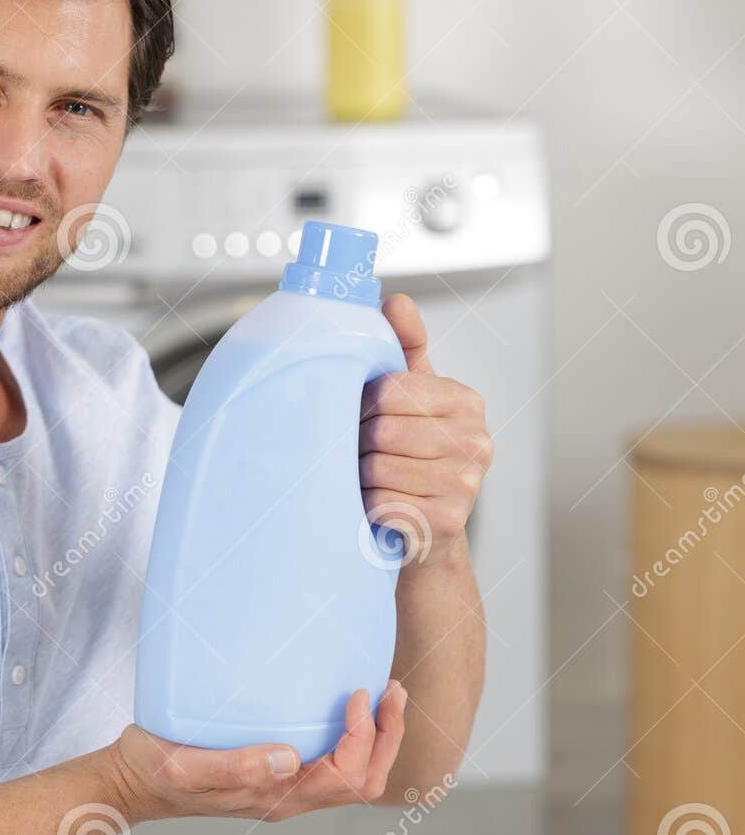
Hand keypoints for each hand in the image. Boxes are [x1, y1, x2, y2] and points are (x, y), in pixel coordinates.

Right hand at [104, 681, 409, 822]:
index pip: (346, 777)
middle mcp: (288, 798)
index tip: (354, 693)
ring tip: (382, 694)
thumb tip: (288, 757)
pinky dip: (353, 736)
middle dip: (387, 737)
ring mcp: (284, 787)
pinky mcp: (275, 771)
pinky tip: (341, 703)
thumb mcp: (184, 766)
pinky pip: (332, 762)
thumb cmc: (152, 770)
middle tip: (392, 690)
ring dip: (376, 737)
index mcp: (275, 799)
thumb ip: (234, 766)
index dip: (363, 736)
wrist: (131, 782)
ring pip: (354, 775)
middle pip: (364, 781)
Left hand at [359, 294, 492, 566]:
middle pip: (381, 429)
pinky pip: (382, 502)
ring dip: (360, 477)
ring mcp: (468, 483)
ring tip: (371, 481)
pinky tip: (380, 507)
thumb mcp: (409, 398)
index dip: (362, 404)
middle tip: (363, 455)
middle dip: (358, 444)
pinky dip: (369, 507)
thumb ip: (404, 348)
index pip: (391, 387)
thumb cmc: (409, 456)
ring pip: (377, 467)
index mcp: (466, 401)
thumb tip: (396, 301)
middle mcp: (477, 440)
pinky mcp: (448, 520)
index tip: (362, 417)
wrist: (423, 533)